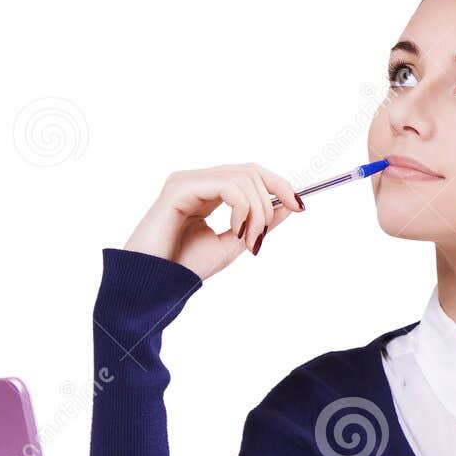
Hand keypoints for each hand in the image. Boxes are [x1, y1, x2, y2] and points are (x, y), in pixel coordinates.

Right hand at [124, 163, 303, 280]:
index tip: (300, 206)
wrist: (155, 284)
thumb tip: (291, 205)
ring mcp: (187, 180)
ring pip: (242, 177)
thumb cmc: (186, 267)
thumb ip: (261, 223)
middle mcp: (197, 180)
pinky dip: (242, 208)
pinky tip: (235, 230)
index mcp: (208, 192)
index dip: (279, 185)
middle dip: (270, 201)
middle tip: (262, 236)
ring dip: (257, 211)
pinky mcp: (180, 187)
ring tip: (248, 239)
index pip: (250, 174)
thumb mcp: (235, 243)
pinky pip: (227, 185)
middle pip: (251, 170)